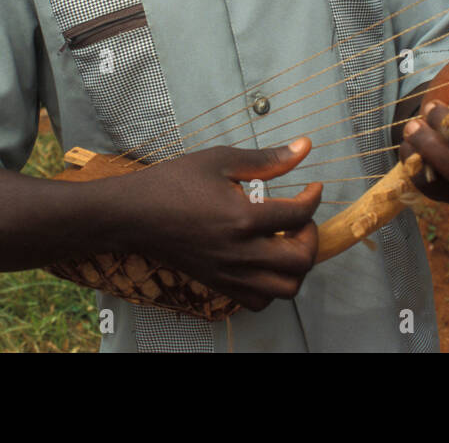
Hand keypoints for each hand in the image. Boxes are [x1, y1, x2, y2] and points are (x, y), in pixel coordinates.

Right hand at [115, 137, 321, 311]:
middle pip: (301, 260)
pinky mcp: (219, 284)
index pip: (299, 214)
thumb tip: (305, 146)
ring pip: (285, 288)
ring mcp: (230, 273)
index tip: (312, 188)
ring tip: (286, 241)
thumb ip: (267, 158)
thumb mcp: (221, 160)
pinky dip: (272, 286)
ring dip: (296, 265)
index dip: (314, 198)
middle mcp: (240, 252)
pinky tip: (265, 260)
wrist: (134, 214)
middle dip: (311, 237)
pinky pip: (259, 301)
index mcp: (242, 217)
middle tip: (301, 219)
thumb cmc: (174, 182)